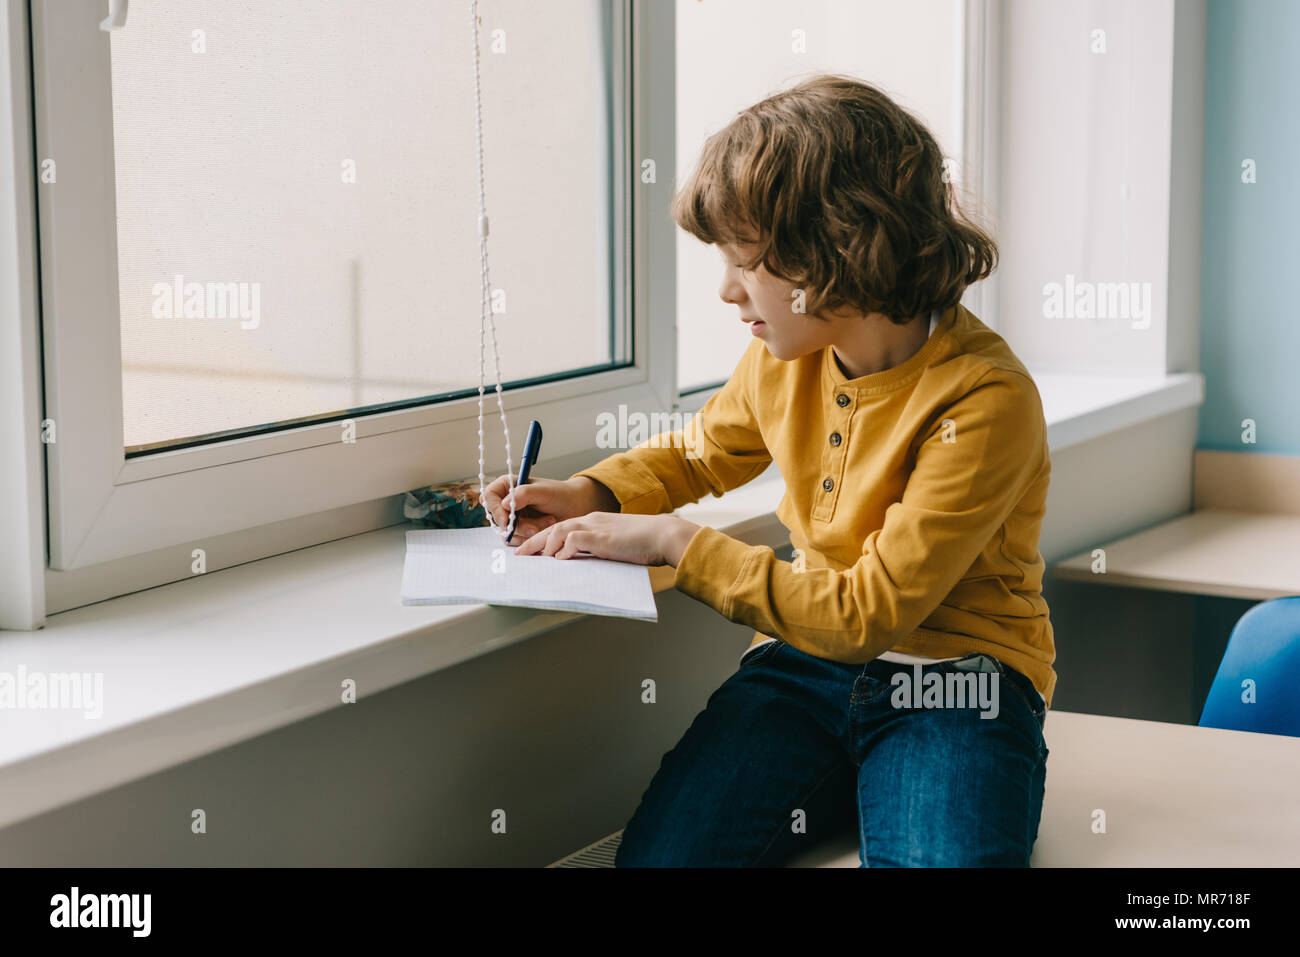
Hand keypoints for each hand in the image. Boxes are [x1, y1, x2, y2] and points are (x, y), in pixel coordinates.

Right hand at [482, 475, 608, 542]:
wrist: (575, 508)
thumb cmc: (561, 494)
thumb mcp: (544, 491)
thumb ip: (524, 494)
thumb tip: (505, 504)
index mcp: (508, 486)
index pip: (488, 496)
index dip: (494, 509)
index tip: (507, 520)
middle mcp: (507, 503)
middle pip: (496, 519)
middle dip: (517, 526)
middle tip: (535, 527)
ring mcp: (512, 519)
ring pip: (506, 533)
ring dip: (527, 532)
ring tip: (548, 523)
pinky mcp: (520, 532)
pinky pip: (516, 541)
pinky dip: (531, 539)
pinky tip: (545, 530)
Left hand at [512, 513, 700, 566]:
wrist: (663, 534)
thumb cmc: (646, 542)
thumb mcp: (617, 545)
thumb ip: (600, 549)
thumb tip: (585, 563)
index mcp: (595, 521)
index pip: (563, 527)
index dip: (546, 538)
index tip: (534, 550)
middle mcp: (592, 520)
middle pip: (555, 527)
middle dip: (535, 541)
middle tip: (520, 554)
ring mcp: (596, 527)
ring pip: (559, 531)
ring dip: (545, 546)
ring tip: (534, 560)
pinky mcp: (601, 537)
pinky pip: (574, 540)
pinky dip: (564, 550)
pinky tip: (559, 559)